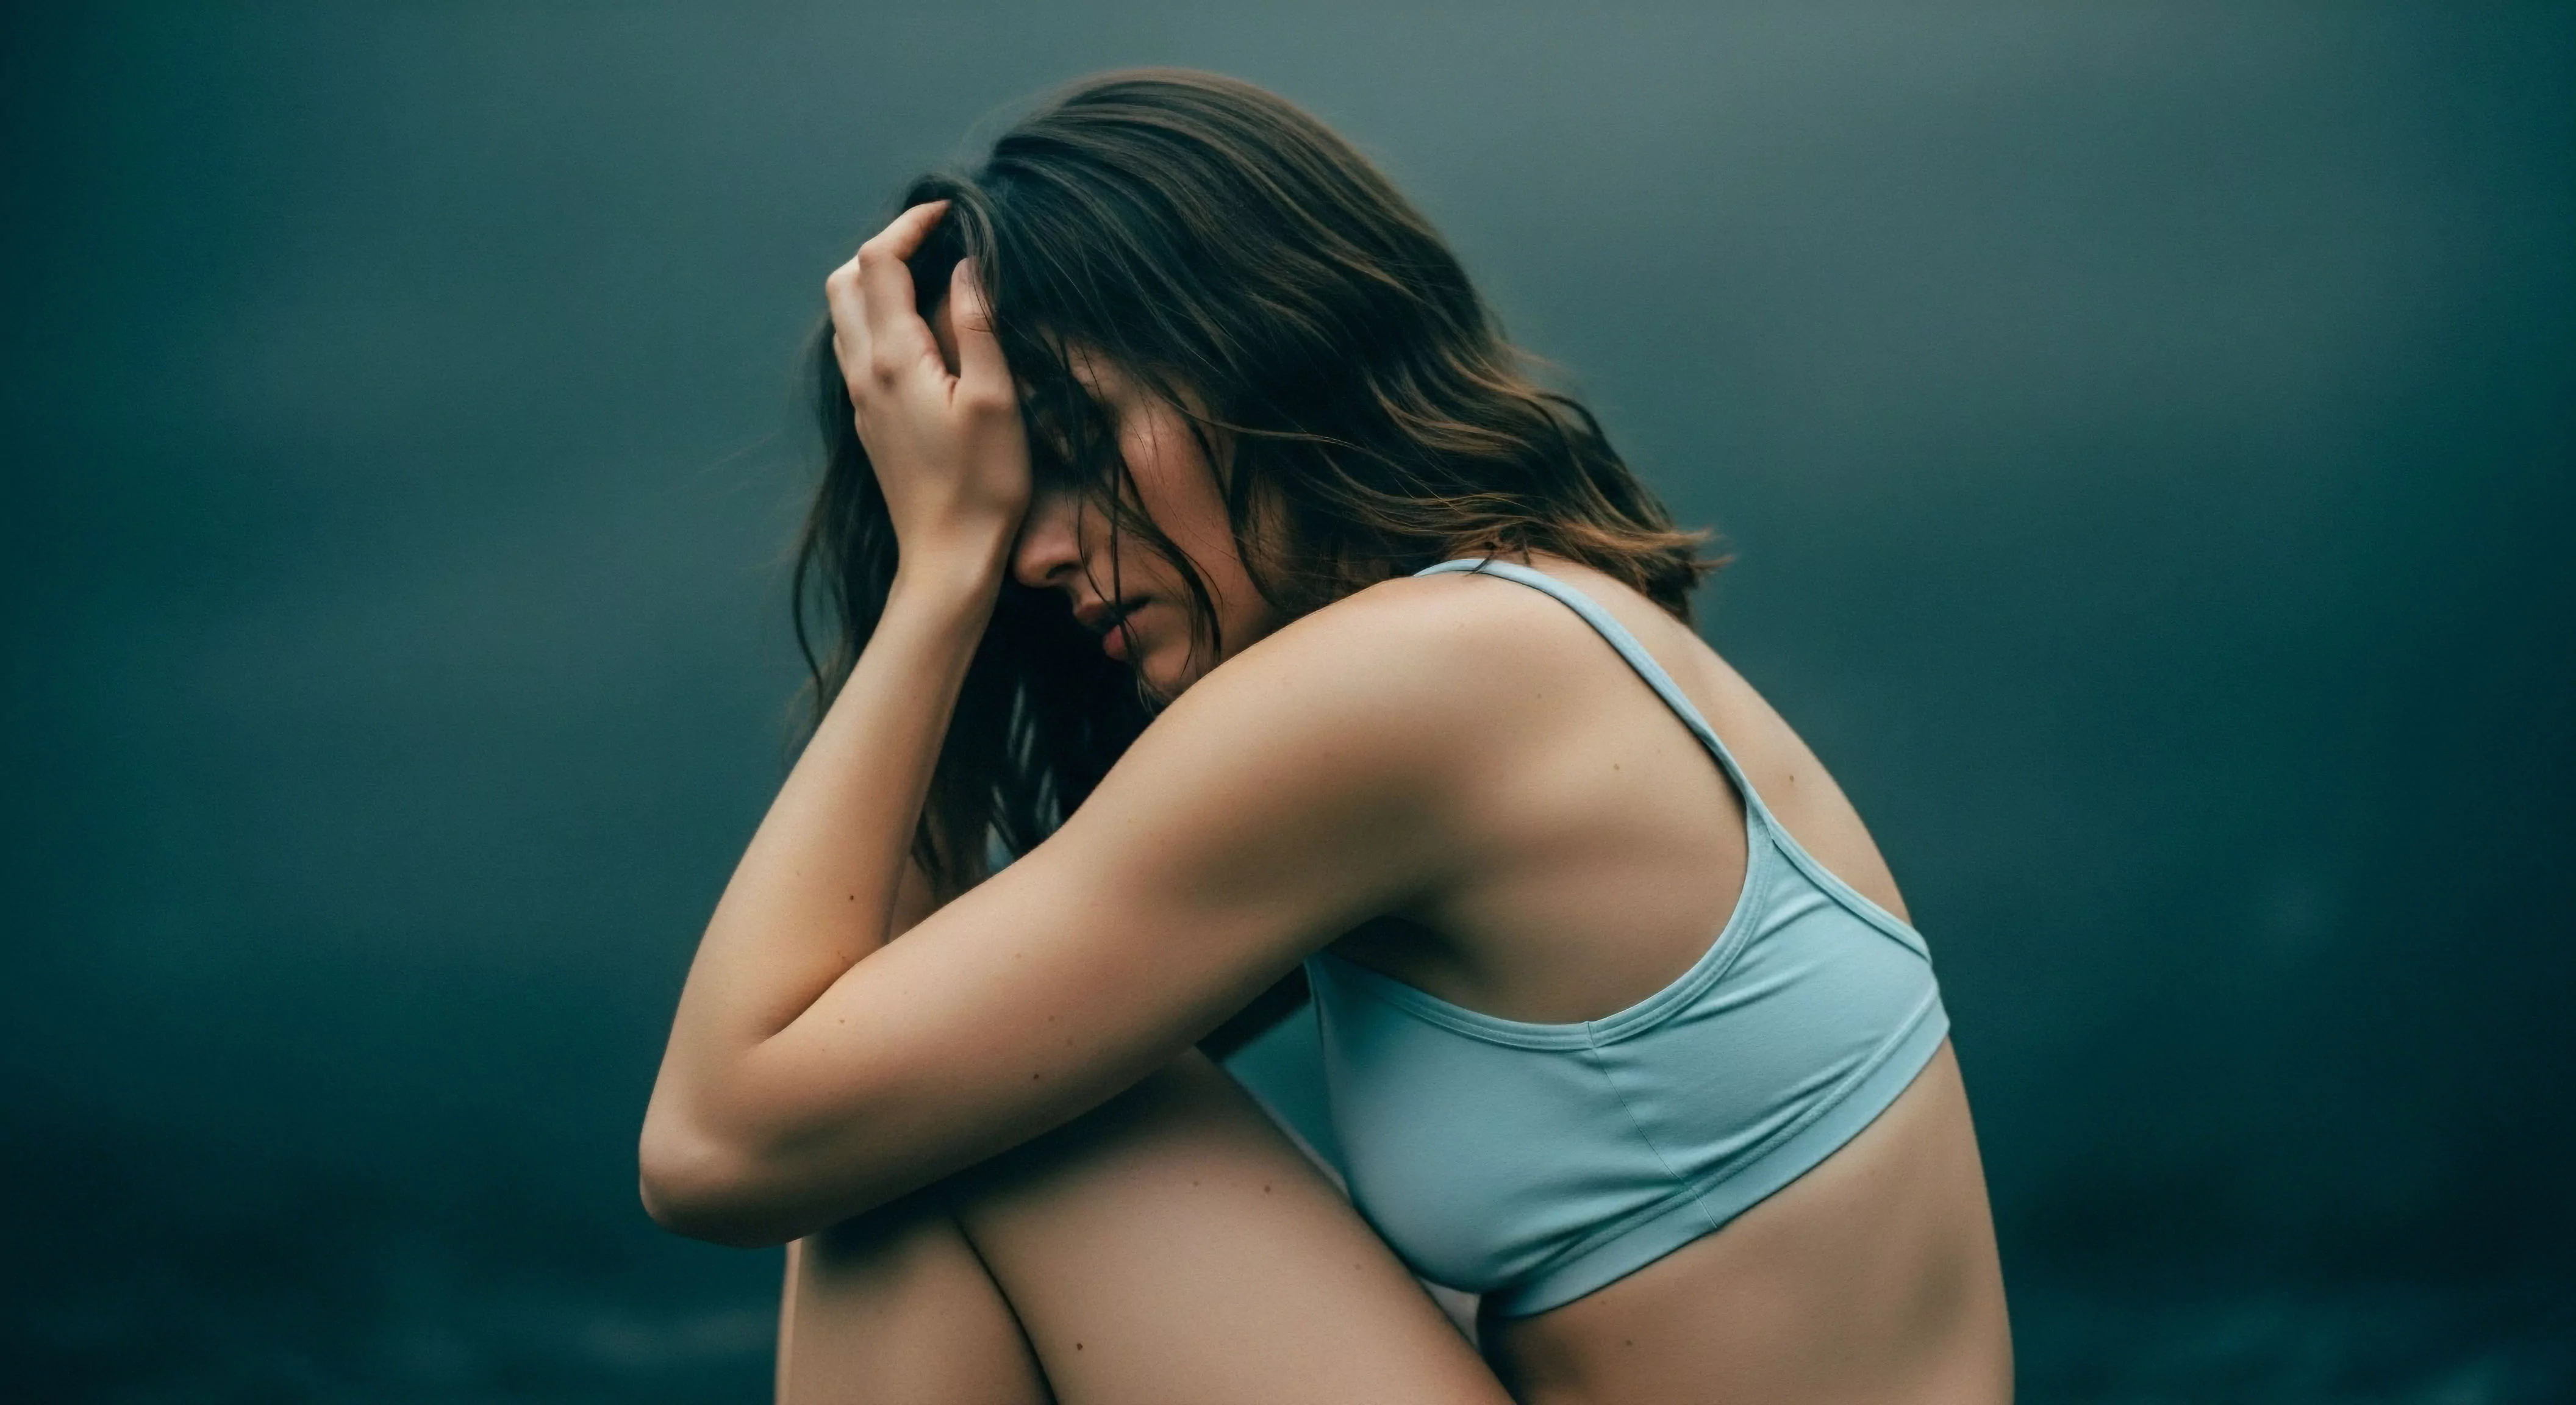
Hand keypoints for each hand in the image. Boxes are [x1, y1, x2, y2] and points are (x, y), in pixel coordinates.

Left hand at [825, 202, 1029, 585]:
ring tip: (929, 276)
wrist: (946, 558)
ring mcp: (861, 397)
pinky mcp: (870, 420)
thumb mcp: (998, 400)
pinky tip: (921, 331)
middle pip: (845, 279)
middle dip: (884, 246)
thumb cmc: (982, 485)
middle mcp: (864, 371)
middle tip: (934, 239)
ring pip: (844, 314)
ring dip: (876, 281)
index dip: (910, 224)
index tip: (950, 212)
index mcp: (894, 357)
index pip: (880, 261)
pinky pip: (857, 348)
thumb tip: (968, 267)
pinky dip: (878, 317)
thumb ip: (979, 325)